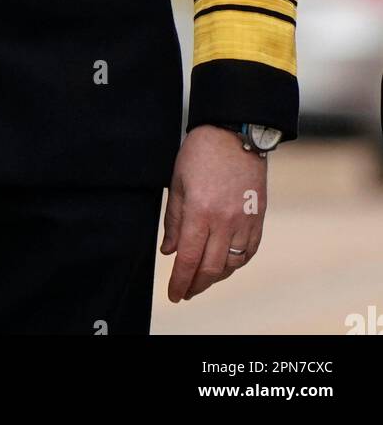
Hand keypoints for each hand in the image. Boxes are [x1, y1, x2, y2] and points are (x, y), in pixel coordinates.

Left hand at [160, 124, 266, 301]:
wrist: (236, 132)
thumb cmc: (201, 152)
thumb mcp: (178, 182)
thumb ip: (173, 220)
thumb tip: (168, 251)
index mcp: (200, 211)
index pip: (188, 259)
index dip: (180, 281)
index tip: (174, 294)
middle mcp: (225, 221)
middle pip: (210, 268)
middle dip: (196, 285)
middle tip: (185, 292)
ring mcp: (245, 221)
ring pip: (231, 264)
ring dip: (215, 278)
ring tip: (202, 280)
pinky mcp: (258, 217)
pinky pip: (249, 252)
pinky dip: (236, 264)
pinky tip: (225, 265)